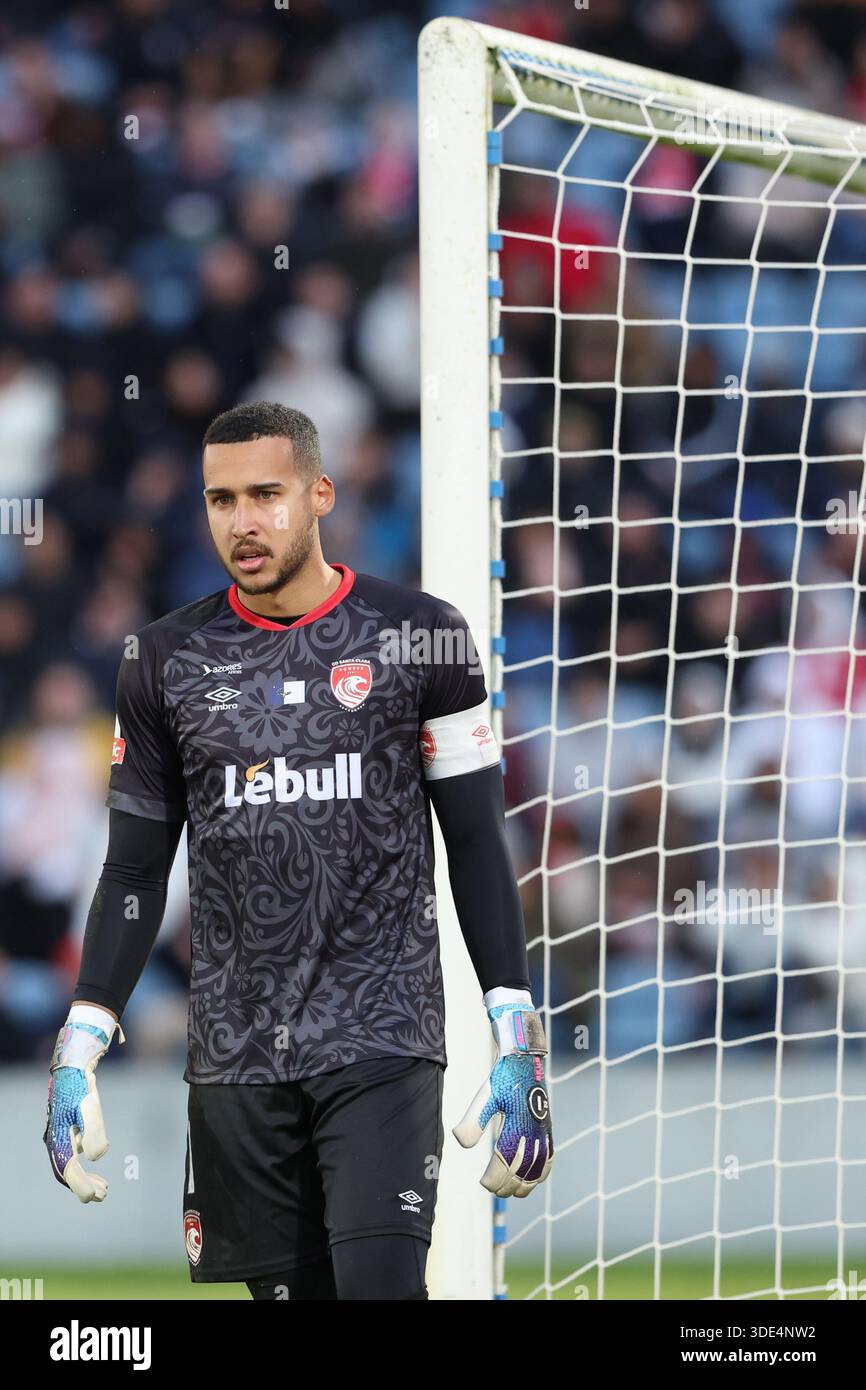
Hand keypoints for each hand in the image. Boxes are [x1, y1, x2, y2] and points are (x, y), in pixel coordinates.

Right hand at [43, 1012, 123, 1202]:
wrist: (73, 1069)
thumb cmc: (80, 1088)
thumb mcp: (90, 1108)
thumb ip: (94, 1133)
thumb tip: (96, 1157)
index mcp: (59, 1140)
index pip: (69, 1172)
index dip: (82, 1186)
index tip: (96, 1196)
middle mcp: (57, 1142)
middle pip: (67, 1173)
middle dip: (84, 1187)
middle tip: (104, 1194)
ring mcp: (60, 1138)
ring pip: (69, 1167)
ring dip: (85, 1179)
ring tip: (104, 1188)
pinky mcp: (67, 1132)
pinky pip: (72, 1156)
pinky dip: (84, 1166)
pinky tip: (97, 1164)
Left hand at [452, 997, 552, 1196]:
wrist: (525, 1059)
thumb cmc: (502, 1078)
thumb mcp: (484, 1096)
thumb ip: (473, 1121)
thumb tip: (462, 1144)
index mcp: (516, 1126)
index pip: (505, 1163)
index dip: (494, 1178)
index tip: (483, 1182)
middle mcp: (532, 1131)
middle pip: (521, 1170)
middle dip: (507, 1185)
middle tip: (493, 1190)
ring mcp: (542, 1131)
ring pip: (537, 1168)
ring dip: (525, 1183)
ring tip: (512, 1191)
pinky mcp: (547, 1128)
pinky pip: (549, 1157)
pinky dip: (542, 1172)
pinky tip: (533, 1180)